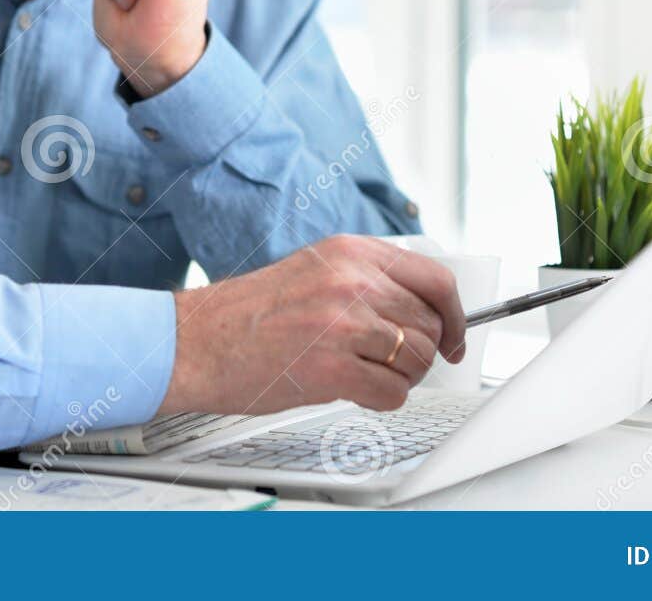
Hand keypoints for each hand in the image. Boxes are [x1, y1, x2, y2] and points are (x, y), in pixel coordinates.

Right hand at [158, 235, 465, 415]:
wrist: (196, 341)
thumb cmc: (249, 315)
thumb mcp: (315, 272)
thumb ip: (367, 280)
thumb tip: (422, 308)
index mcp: (350, 252)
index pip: (435, 278)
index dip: (455, 314)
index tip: (455, 337)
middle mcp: (352, 280)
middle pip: (429, 324)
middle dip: (420, 352)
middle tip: (393, 363)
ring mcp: (343, 322)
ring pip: (416, 359)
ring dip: (400, 376)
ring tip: (365, 374)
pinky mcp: (332, 366)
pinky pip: (393, 393)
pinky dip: (382, 400)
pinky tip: (352, 389)